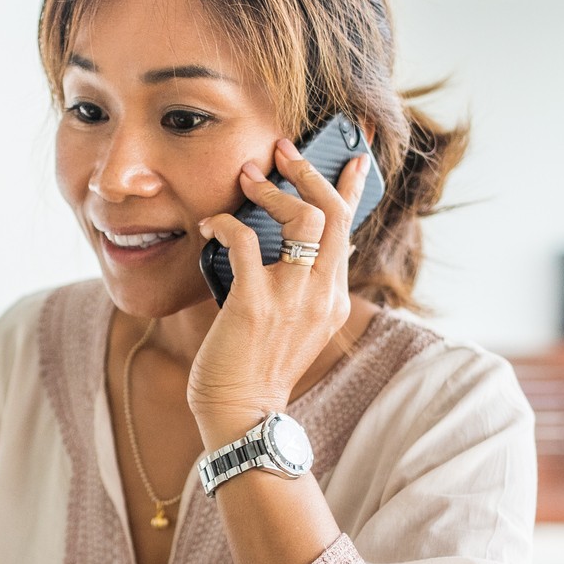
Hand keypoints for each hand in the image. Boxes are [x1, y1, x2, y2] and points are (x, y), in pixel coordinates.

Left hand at [190, 136, 367, 444]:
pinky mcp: (255, 302)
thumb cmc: (258, 367)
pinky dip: (224, 223)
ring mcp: (291, 297)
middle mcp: (322, 294)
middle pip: (333, 213)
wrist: (241, 412)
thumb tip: (321, 249)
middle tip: (282, 151)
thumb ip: (310, 287)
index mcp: (334, 298)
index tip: (354, 154)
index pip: (350, 229)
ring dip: (271, 190)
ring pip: (303, 218)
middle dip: (309, 172)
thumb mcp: (300, 325)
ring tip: (246, 179)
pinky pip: (244, 239)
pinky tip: (209, 224)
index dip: (352, 187)